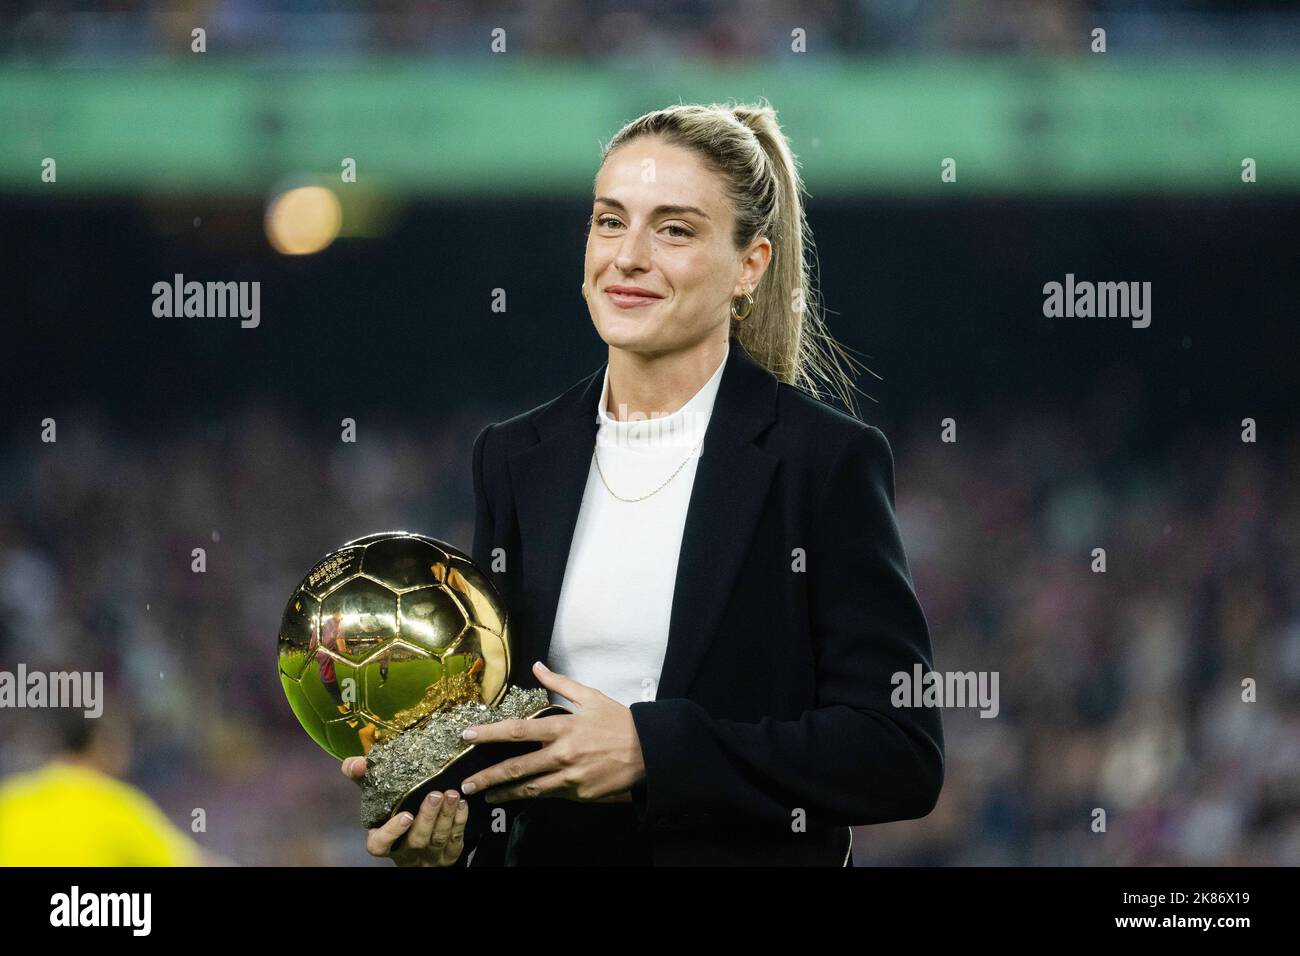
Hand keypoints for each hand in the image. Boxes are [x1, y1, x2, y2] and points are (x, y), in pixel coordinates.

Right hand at [342, 756, 467, 865]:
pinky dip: (460, 820)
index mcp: (382, 839)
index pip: (380, 845)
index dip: (392, 833)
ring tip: (452, 794)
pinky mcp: (448, 853)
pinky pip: (455, 839)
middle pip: (416, 839)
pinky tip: (462, 803)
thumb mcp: (373, 795)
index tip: (405, 815)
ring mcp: (427, 854)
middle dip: (427, 817)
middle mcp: (405, 851)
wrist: (416, 834)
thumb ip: (360, 777)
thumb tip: (358, 763)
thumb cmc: (390, 809)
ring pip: (438, 838)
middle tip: (435, 794)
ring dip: (446, 815)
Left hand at [457, 661, 646, 803]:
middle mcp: (562, 755)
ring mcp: (570, 778)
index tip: (468, 736)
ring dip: (504, 793)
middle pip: (516, 768)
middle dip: (487, 777)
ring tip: (487, 796)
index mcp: (562, 728)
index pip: (517, 731)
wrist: (649, 751)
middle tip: (466, 785)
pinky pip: (551, 795)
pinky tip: (521, 796)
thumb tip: (536, 666)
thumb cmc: (619, 722)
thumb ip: (560, 683)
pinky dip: (535, 795)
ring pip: (529, 789)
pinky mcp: (579, 794)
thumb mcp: (591, 696)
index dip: (490, 734)